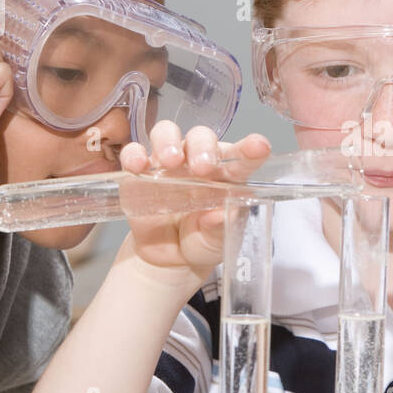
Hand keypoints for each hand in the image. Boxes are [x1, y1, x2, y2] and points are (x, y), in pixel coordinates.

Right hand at [116, 121, 271, 273]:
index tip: (259, 147)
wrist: (169, 259)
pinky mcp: (140, 173)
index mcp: (227, 176)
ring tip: (170, 161)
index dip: (250, 149)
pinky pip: (134, 154)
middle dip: (203, 146)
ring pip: (167, 134)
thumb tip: (218, 216)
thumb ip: (219, 229)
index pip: (241, 157)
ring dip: (168, 142)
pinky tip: (138, 166)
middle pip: (201, 137)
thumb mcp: (216, 243)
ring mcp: (169, 164)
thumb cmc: (202, 241)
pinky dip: (134, 155)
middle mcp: (198, 162)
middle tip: (202, 167)